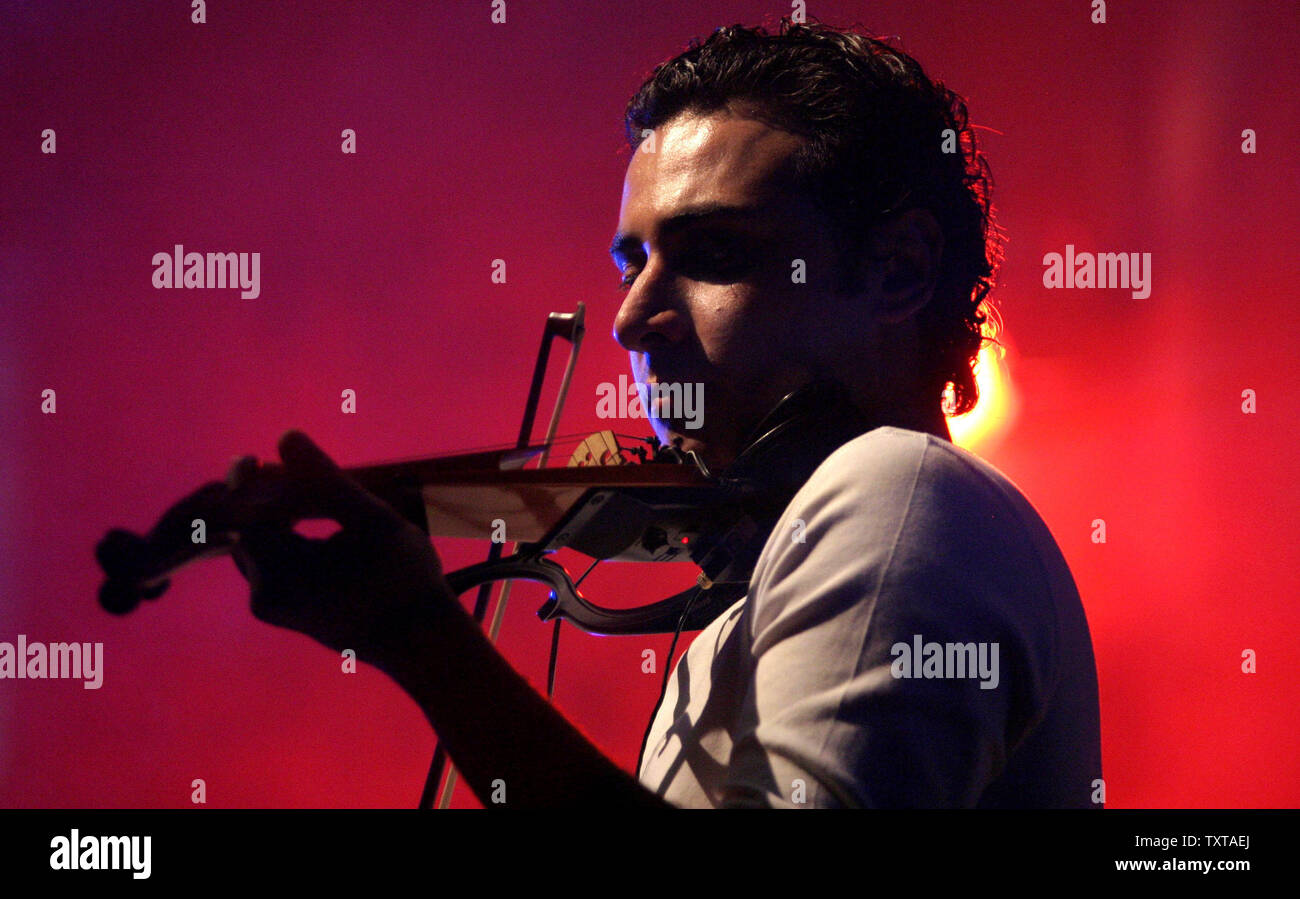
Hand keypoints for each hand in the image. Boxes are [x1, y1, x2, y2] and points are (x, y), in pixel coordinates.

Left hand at [225, 430, 450, 665]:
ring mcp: (273, 606)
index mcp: (280, 574)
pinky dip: (284, 539)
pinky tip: (307, 525)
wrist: (424, 642)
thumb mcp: (372, 520)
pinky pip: (272, 563)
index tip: (256, 456)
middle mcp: (264, 594)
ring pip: (260, 546)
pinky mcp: (285, 611)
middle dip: (261, 499)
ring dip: (275, 518)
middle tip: (281, 471)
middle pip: (247, 530)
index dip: (248, 482)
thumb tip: (285, 436)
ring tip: (301, 498)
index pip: (244, 513)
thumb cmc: (405, 580)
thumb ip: (325, 479)